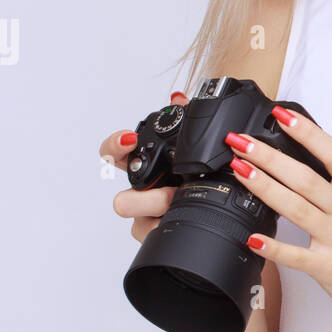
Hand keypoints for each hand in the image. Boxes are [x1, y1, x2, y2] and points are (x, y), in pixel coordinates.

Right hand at [100, 92, 189, 243]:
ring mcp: (145, 214)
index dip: (115, 145)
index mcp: (146, 165)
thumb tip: (178, 97)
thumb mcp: (199, 145)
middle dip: (146, 196)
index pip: (113, 153)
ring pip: (138, 220)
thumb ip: (189, 118)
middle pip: (123, 197)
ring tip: (181, 204)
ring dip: (158, 210)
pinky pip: (149, 234)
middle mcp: (140, 190)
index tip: (130, 139)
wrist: (219, 200)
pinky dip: (164, 227)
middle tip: (170, 191)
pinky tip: (182, 221)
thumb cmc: (202, 172)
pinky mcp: (153, 231)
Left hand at [224, 106, 331, 330]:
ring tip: (239, 170)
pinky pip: (296, 256)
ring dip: (264, 187)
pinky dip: (273, 246)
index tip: (280, 115)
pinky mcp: (330, 268)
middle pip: (304, 177)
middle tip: (240, 141)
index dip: (307, 131)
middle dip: (268, 156)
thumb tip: (309, 164)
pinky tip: (251, 238)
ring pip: (295, 208)